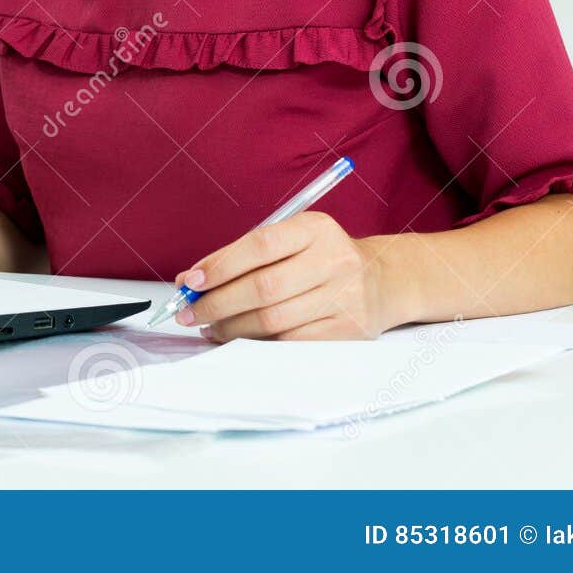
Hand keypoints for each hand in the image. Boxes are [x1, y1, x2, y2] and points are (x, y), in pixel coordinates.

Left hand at [172, 212, 394, 341]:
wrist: (383, 280)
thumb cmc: (322, 258)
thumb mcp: (294, 240)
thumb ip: (245, 255)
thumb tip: (193, 278)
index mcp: (316, 229)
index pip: (260, 245)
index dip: (221, 264)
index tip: (192, 280)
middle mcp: (334, 260)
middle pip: (263, 287)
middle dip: (218, 303)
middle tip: (190, 312)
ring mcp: (345, 297)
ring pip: (274, 320)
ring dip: (232, 328)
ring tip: (211, 327)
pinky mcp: (348, 330)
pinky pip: (291, 342)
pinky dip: (258, 343)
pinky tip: (240, 339)